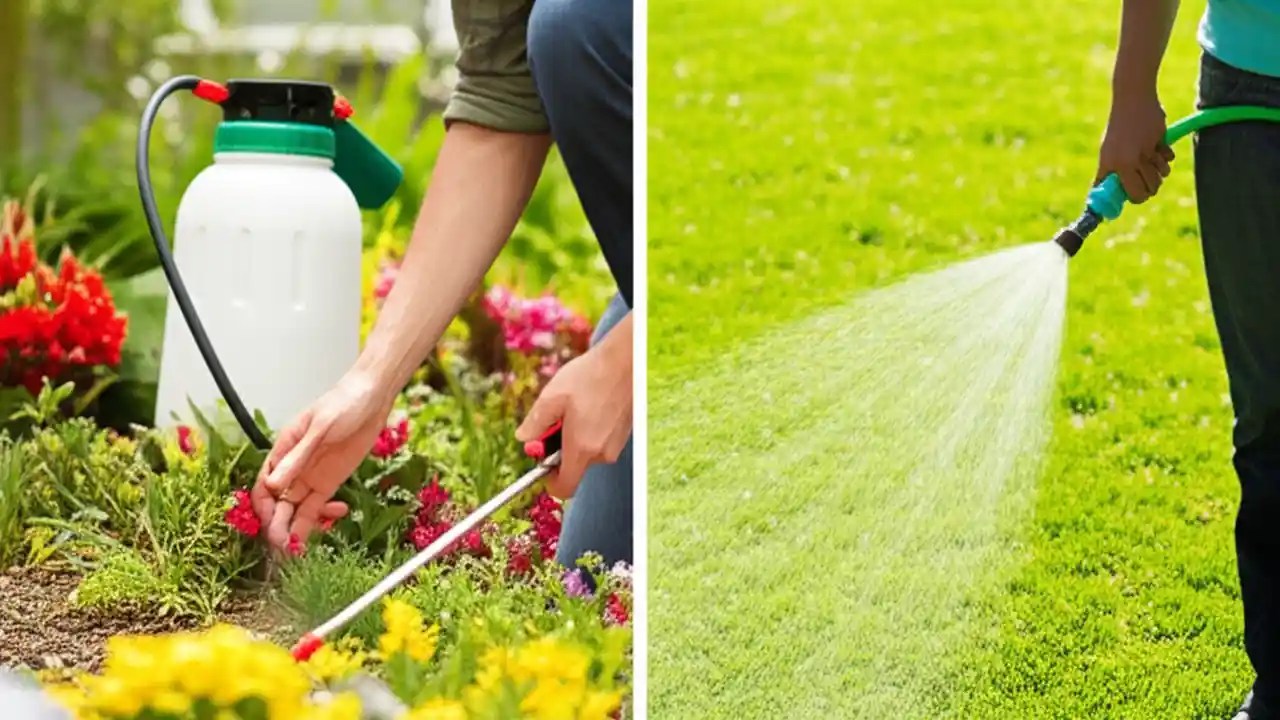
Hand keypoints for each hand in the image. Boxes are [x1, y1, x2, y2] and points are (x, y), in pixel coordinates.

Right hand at [251, 370, 392, 551]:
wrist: (372, 398)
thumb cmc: (343, 403)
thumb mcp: (319, 428)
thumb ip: (298, 457)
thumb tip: (274, 484)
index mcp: (283, 450)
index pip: (264, 486)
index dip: (264, 508)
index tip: (272, 526)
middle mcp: (294, 467)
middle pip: (279, 504)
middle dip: (278, 526)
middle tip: (284, 548)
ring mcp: (312, 476)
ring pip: (298, 509)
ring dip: (298, 529)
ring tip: (302, 548)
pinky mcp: (331, 481)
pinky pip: (320, 506)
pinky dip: (322, 517)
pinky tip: (335, 515)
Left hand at [516, 314, 631, 498]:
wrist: (628, 360)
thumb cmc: (589, 376)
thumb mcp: (552, 396)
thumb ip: (535, 422)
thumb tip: (523, 438)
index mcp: (582, 449)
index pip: (565, 488)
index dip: (550, 481)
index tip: (543, 462)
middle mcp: (602, 453)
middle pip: (575, 467)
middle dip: (561, 449)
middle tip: (556, 420)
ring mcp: (616, 444)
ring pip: (588, 451)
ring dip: (576, 436)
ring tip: (576, 405)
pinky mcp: (624, 433)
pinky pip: (601, 440)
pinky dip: (591, 429)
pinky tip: (591, 403)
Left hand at [1096, 92, 1174, 203]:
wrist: (1132, 100)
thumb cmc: (1118, 129)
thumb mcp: (1107, 152)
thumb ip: (1107, 174)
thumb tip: (1099, 195)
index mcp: (1114, 165)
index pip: (1131, 194)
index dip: (1136, 198)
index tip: (1136, 197)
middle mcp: (1129, 161)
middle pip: (1149, 189)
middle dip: (1151, 189)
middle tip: (1148, 183)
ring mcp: (1145, 151)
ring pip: (1161, 175)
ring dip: (1159, 171)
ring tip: (1152, 160)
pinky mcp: (1160, 142)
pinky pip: (1169, 159)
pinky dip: (1166, 156)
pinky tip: (1158, 147)